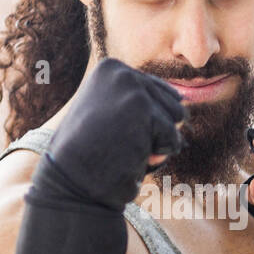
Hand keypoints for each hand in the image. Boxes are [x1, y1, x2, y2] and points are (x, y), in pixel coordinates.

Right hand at [12, 58, 186, 253]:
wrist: (70, 184)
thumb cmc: (89, 158)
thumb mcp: (109, 116)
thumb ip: (138, 102)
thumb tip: (183, 97)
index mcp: (111, 69)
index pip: (156, 93)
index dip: (142, 124)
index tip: (108, 133)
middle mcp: (121, 72)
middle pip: (173, 104)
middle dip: (153, 134)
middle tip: (115, 145)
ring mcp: (131, 88)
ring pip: (176, 120)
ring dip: (156, 144)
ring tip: (122, 150)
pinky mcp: (143, 110)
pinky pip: (173, 140)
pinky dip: (156, 157)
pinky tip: (127, 157)